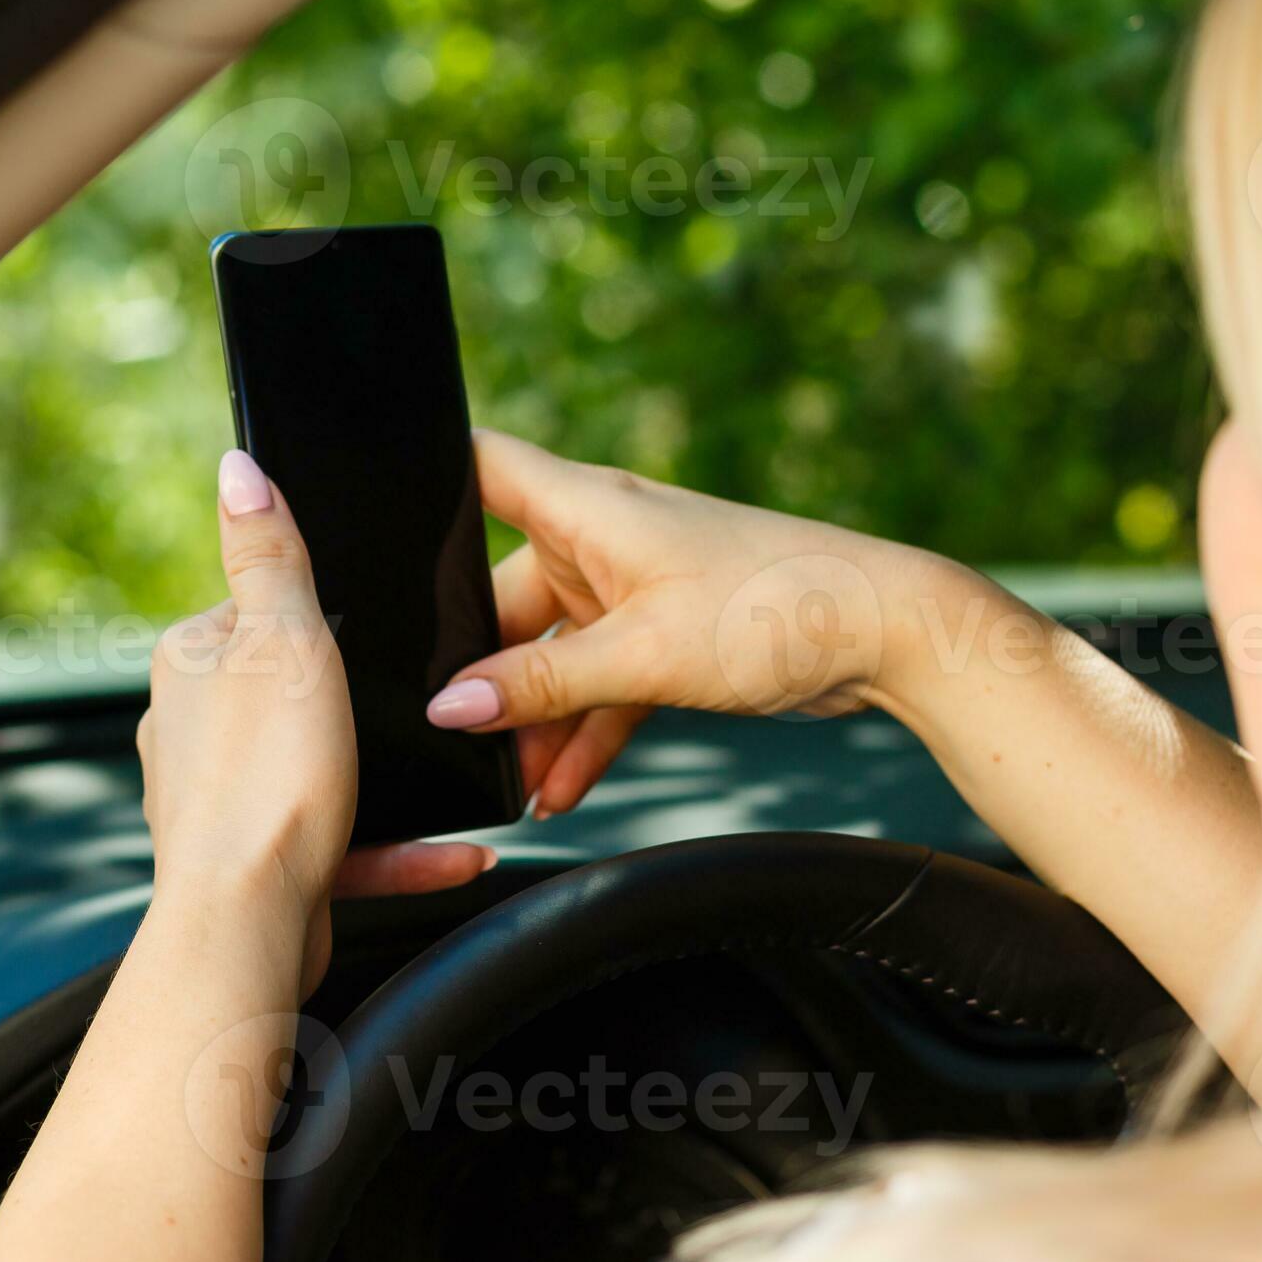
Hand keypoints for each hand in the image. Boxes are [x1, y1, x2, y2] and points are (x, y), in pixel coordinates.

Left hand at [139, 451, 494, 992]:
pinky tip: (461, 853)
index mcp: (191, 664)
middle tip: (427, 703)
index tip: (378, 631)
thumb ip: (269, 556)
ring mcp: (226, 803)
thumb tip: (239, 470)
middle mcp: (193, 731)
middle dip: (364, 704)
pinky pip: (348, 846)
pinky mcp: (264, 866)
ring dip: (396, 782)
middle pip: (297, 691)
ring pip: (327, 775)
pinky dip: (406, 851)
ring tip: (459, 778)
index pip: (260, 610)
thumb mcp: (285, 640)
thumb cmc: (264, 782)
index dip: (325, 616)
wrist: (250, 923)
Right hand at [424, 430, 907, 814]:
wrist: (890, 636)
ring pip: (554, 656)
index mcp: (587, 509)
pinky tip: (559, 790)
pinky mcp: (667, 636)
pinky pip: (602, 687)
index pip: (478, 471)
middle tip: (449, 735)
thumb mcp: (643, 656)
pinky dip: (583, 733)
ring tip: (509, 787)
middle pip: (503, 596)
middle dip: (481, 670)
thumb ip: (541, 685)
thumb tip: (452, 706)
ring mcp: (635, 590)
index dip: (420, 491)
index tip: (370, 543)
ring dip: (534, 719)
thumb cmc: (776, 607)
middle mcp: (602, 540)